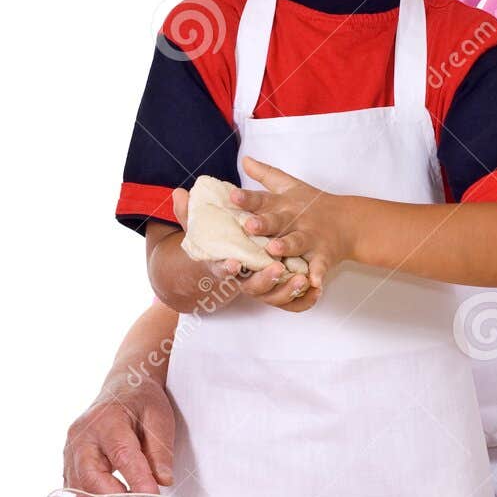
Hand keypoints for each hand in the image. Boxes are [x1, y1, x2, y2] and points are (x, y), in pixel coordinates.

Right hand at [64, 381, 176, 494]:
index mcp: (108, 421)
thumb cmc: (140, 401)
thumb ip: (160, 450)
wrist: (121, 388)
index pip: (122, 455)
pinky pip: (75, 491)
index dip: (136, 480)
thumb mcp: (159, 417)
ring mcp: (71, 452)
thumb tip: (163, 481)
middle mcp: (82, 438)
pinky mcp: (69, 464)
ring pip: (79, 489)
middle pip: (91, 477)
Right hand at [171, 185, 316, 311]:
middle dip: (265, 278)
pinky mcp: (283, 293)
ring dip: (288, 290)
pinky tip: (317, 289)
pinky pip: (294, 303)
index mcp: (229, 264)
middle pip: (254, 286)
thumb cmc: (225, 242)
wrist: (237, 265)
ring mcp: (265, 288)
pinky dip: (305, 300)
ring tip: (302, 279)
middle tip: (277, 267)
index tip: (234, 263)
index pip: (225, 270)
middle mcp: (247, 280)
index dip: (228, 269)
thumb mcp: (209, 226)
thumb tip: (179, 193)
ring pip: (275, 296)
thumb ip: (192, 213)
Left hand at [231, 157, 349, 291]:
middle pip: (278, 221)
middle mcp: (296, 220)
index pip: (262, 200)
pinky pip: (320, 265)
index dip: (247, 199)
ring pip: (297, 242)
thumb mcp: (289, 185)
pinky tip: (315, 283)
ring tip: (275, 249)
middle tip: (250, 225)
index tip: (232, 196)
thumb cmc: (311, 204)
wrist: (349, 221)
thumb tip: (244, 158)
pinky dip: (319, 274)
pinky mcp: (324, 254)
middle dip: (264, 224)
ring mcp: (311, 237)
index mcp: (283, 204)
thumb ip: (265, 174)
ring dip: (287, 246)